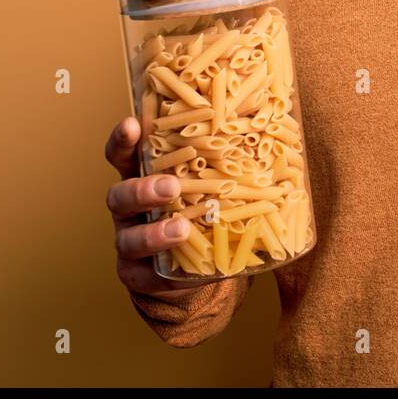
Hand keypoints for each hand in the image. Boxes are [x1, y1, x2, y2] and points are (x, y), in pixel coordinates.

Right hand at [105, 116, 210, 299]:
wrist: (198, 266)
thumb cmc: (207, 211)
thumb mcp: (212, 181)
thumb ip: (227, 158)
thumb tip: (277, 124)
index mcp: (145, 177)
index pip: (124, 154)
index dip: (124, 140)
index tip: (133, 125)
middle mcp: (131, 208)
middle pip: (120, 195)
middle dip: (143, 190)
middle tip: (171, 187)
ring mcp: (130, 241)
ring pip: (129, 238)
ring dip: (153, 234)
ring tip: (181, 229)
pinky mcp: (138, 274)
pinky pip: (143, 273)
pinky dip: (162, 269)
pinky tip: (183, 269)